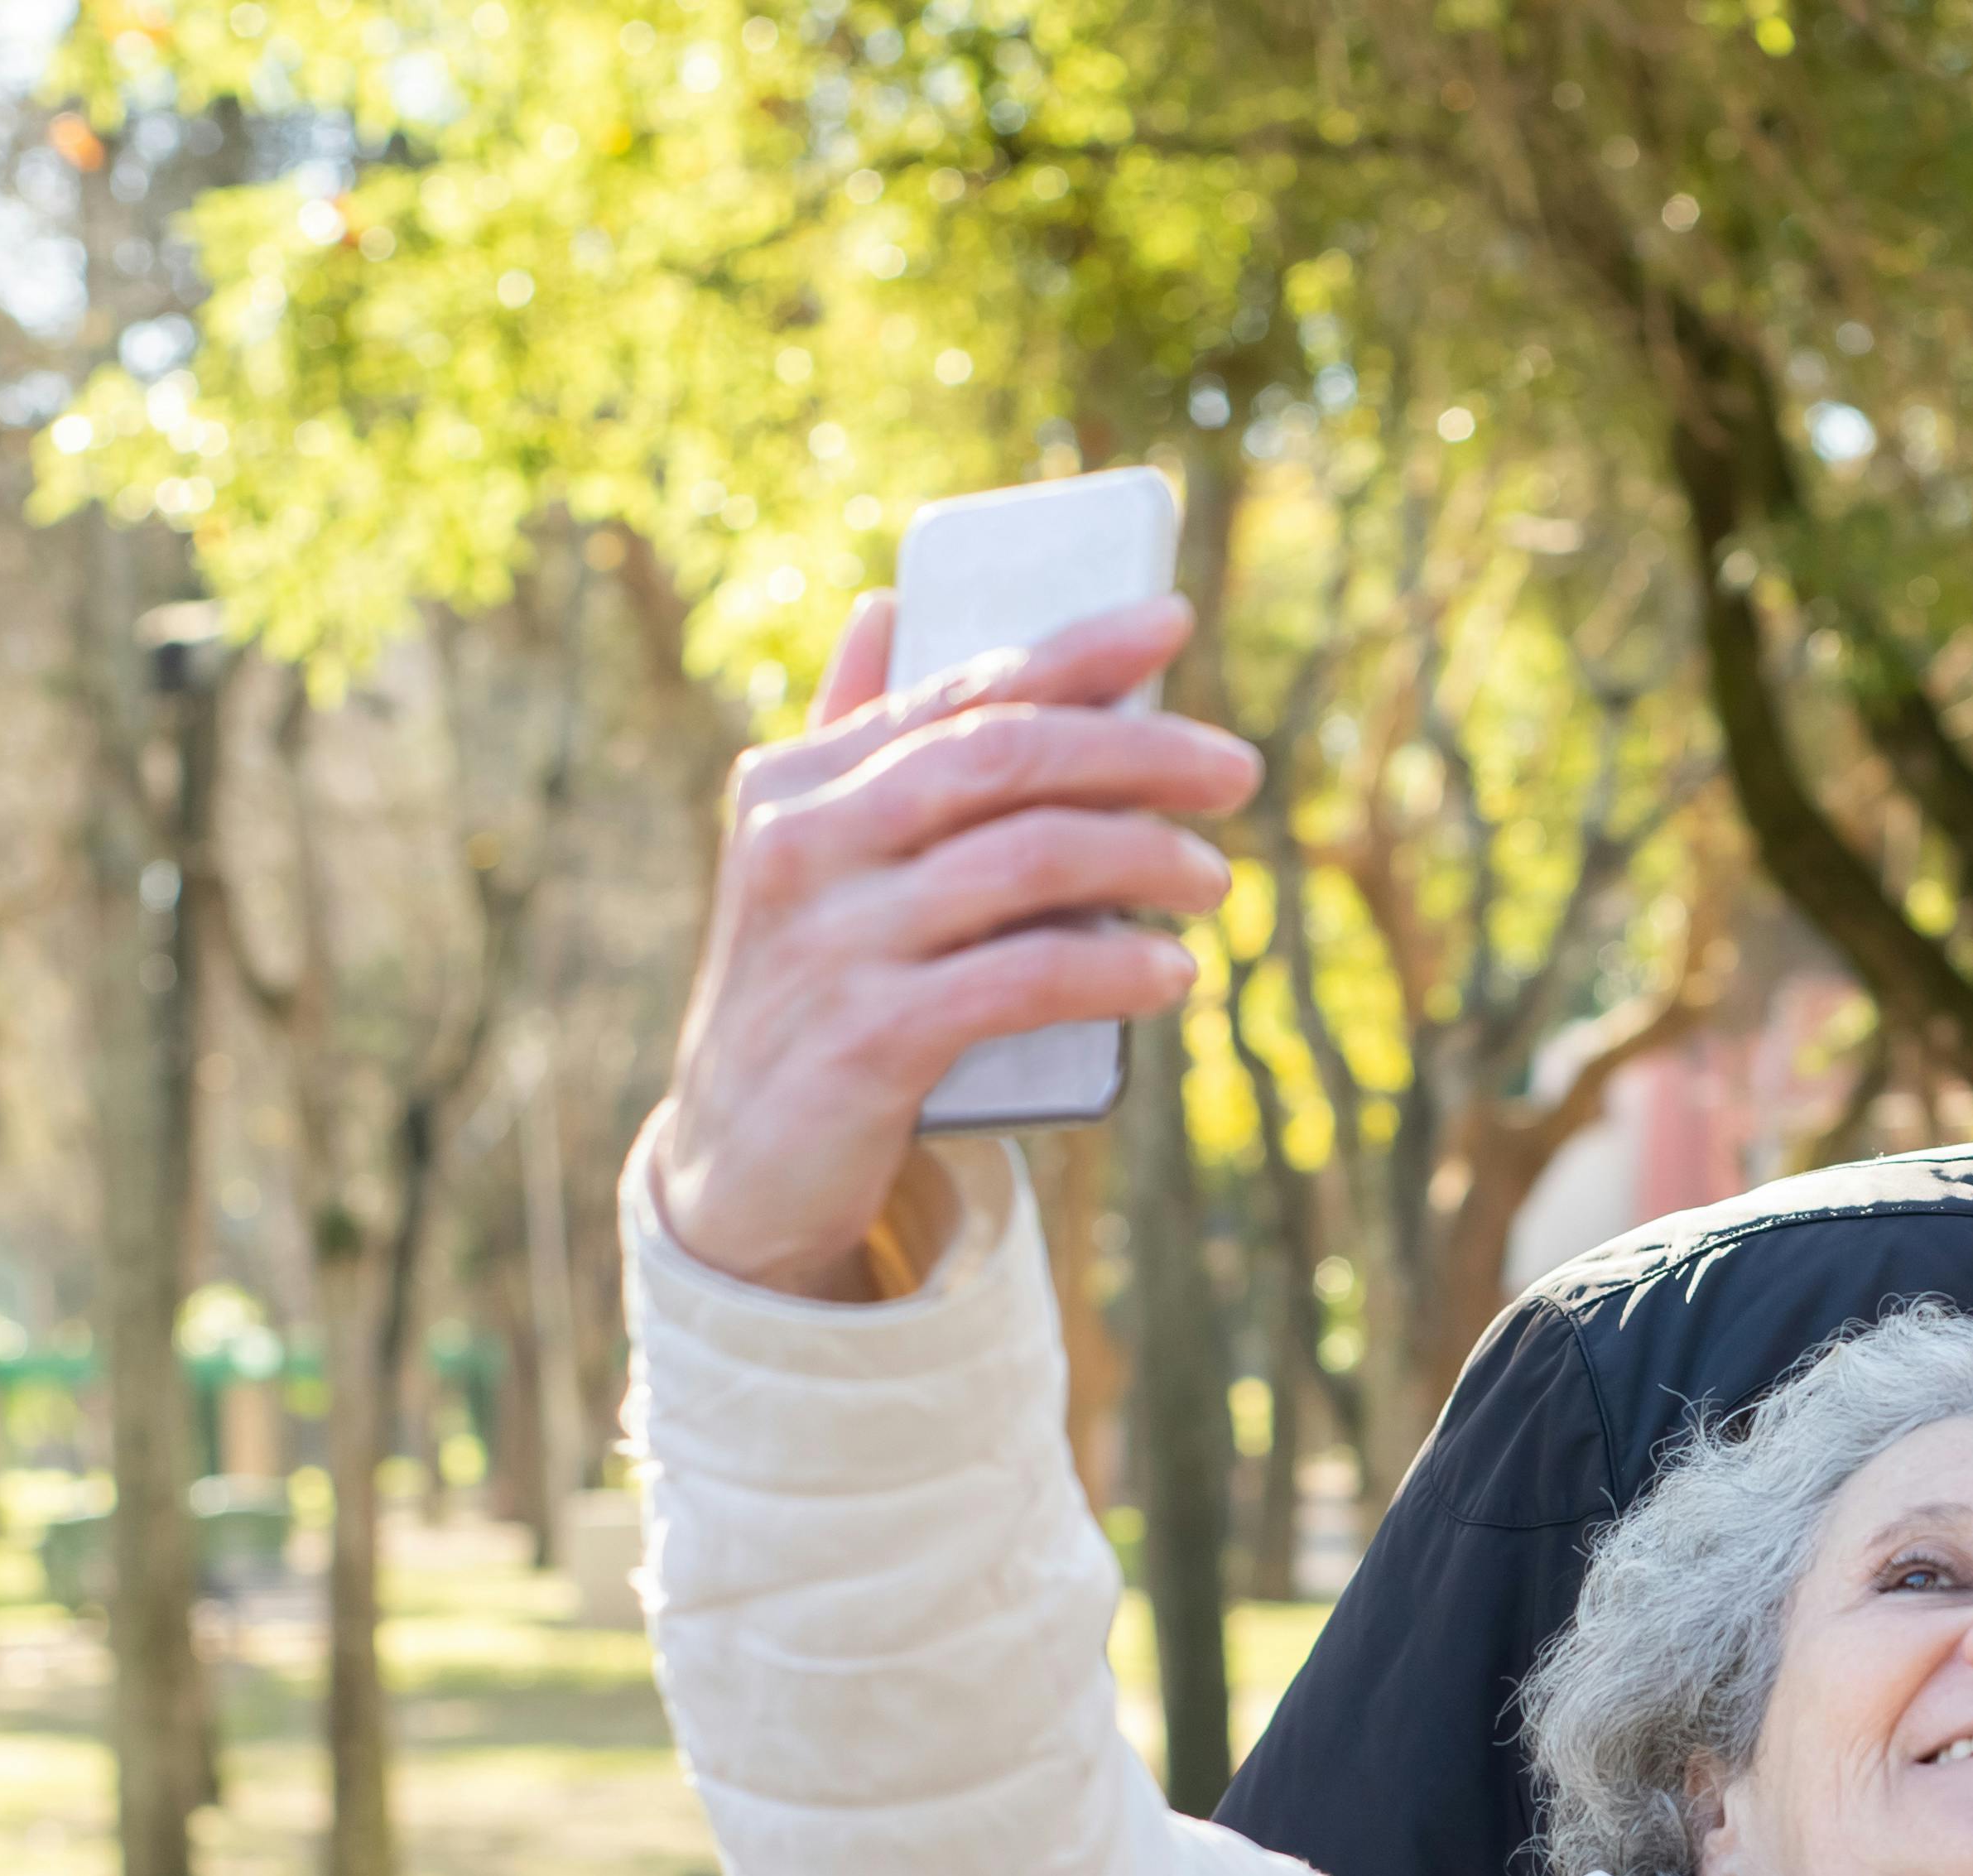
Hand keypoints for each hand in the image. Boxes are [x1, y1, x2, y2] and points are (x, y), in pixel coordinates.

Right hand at [648, 590, 1262, 1297]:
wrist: (735, 1171)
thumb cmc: (804, 996)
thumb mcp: (808, 861)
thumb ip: (849, 740)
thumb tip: (889, 607)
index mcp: (793, 782)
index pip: (957, 690)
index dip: (1075, 651)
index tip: (1172, 621)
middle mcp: (803, 845)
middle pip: (1004, 755)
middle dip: (1138, 750)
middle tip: (1236, 772)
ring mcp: (832, 943)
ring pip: (1028, 859)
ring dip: (1147, 861)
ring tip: (1215, 883)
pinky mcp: (869, 1040)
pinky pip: (1023, 978)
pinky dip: (1114, 969)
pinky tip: (1172, 974)